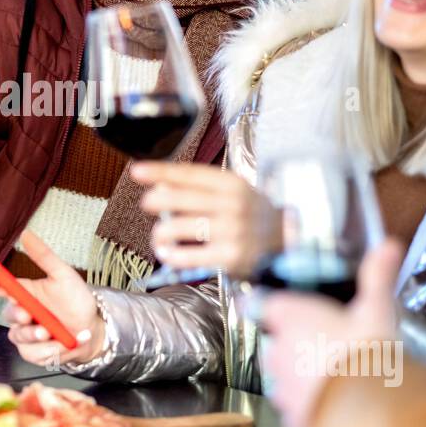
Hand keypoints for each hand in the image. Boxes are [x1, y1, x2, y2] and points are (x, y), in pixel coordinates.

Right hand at [0, 229, 102, 368]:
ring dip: (33, 335)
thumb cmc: (77, 301)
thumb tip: (26, 234)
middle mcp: (22, 313)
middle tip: (27, 315)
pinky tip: (60, 344)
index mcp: (25, 293)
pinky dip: (47, 350)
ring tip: (51, 333)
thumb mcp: (63, 275)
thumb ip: (44, 256)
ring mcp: (25, 334)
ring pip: (17, 336)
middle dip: (16, 315)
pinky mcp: (32, 352)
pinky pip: (30, 353)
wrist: (92, 330)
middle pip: (7, 314)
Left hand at [133, 161, 273, 278]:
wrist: (288, 240)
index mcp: (232, 184)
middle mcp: (233, 204)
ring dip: (162, 232)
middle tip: (146, 203)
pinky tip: (166, 253)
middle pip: (183, 198)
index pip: (190, 174)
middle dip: (158, 200)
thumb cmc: (252, 214)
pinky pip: (191, 255)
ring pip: (182, 227)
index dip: (161, 171)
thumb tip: (161, 187)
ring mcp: (233, 231)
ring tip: (159, 237)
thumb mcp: (233, 192)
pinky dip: (173, 255)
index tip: (138, 170)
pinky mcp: (231, 256)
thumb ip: (201, 188)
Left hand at [261, 240, 402, 426]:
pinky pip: (294, 409)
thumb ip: (377, 276)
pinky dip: (307, 408)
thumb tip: (390, 244)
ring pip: (282, 377)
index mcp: (289, 316)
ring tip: (333, 377)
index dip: (269, 307)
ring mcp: (280, 386)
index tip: (279, 310)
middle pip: (275, 342)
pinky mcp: (291, 418)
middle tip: (328, 347)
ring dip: (299, 376)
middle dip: (295, 345)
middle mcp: (276, 350)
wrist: (369, 407)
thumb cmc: (368, 349)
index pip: (261, 304)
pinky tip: (331, 405)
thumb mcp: (377, 307)